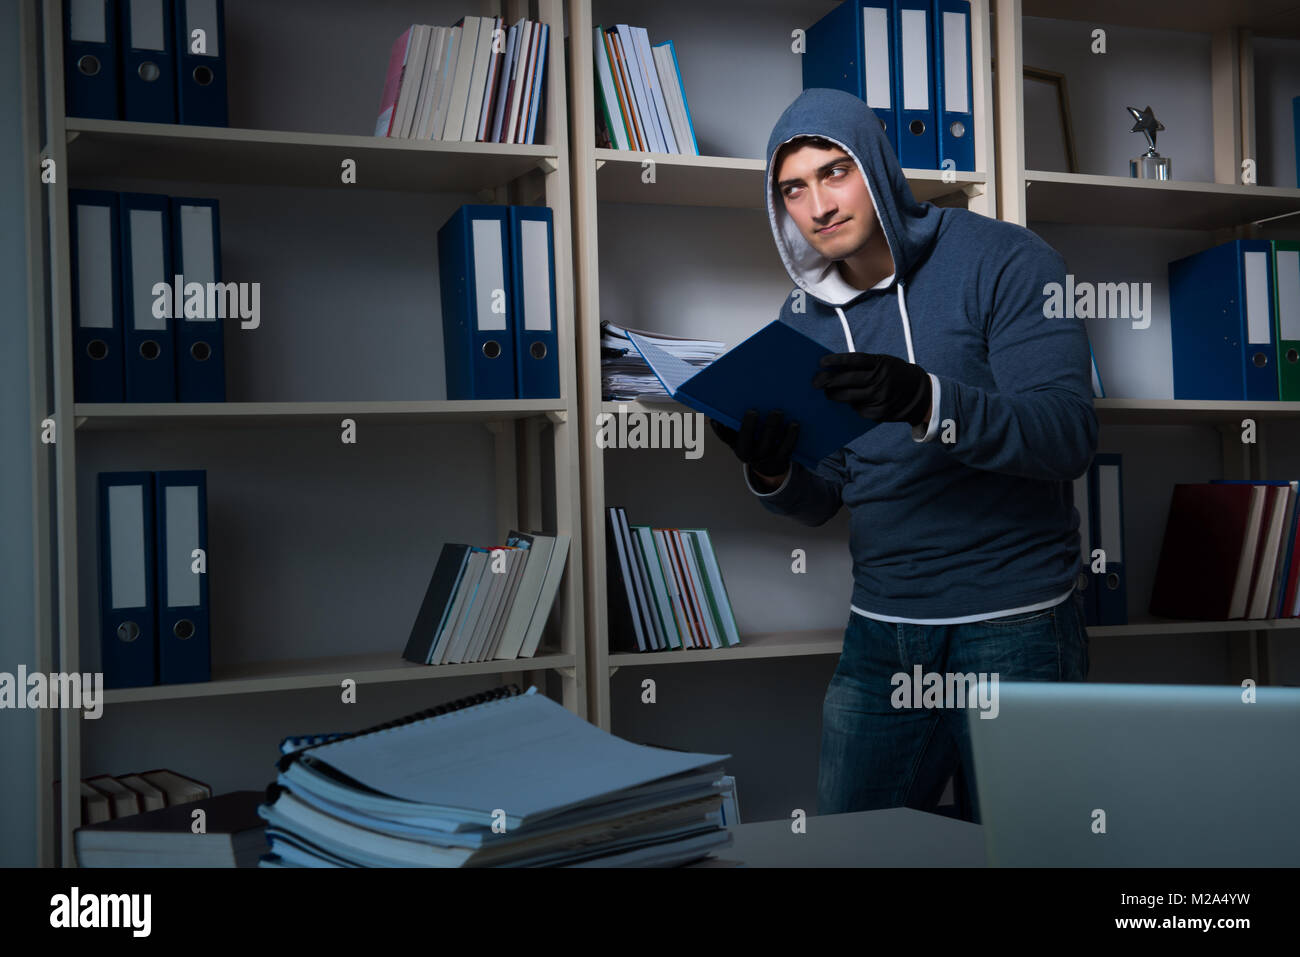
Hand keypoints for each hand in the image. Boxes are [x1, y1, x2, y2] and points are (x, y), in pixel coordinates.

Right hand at [709, 409, 799, 482]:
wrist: (769, 465)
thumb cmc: (754, 442)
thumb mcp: (741, 437)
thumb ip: (732, 424)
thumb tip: (722, 407)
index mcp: (736, 446)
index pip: (725, 437)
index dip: (720, 430)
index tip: (718, 418)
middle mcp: (749, 455)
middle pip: (746, 441)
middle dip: (748, 426)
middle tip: (752, 411)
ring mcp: (765, 458)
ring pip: (767, 443)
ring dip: (772, 427)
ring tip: (776, 412)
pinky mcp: (781, 459)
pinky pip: (786, 448)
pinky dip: (791, 436)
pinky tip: (794, 423)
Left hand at [811, 352, 931, 425]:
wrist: (920, 394)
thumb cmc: (896, 375)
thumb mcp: (885, 363)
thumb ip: (865, 365)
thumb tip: (836, 370)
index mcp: (881, 363)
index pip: (853, 360)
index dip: (835, 361)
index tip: (821, 362)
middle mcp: (880, 380)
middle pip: (846, 380)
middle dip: (828, 381)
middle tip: (816, 382)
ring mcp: (879, 397)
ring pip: (848, 397)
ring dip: (835, 395)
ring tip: (828, 393)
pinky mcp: (879, 412)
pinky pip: (858, 409)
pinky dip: (852, 405)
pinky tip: (851, 402)